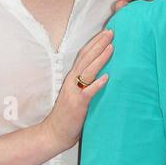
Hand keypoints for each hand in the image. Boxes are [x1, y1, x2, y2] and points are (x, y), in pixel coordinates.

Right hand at [41, 29, 113, 151]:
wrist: (53, 133)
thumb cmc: (69, 114)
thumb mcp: (77, 94)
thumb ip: (86, 83)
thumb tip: (104, 74)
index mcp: (73, 78)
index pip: (84, 56)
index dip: (95, 43)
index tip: (106, 32)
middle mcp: (72, 82)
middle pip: (86, 58)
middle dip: (99, 44)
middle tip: (111, 32)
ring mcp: (74, 92)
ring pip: (87, 71)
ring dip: (100, 59)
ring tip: (111, 47)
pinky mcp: (77, 104)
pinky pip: (88, 93)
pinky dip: (97, 84)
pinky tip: (106, 78)